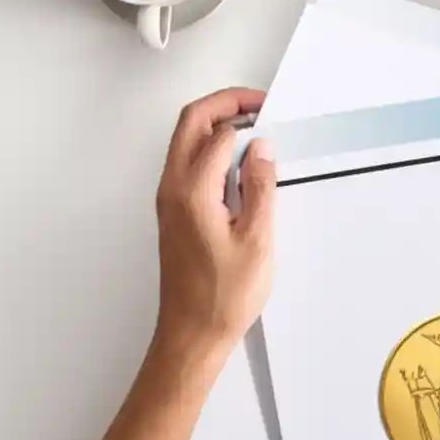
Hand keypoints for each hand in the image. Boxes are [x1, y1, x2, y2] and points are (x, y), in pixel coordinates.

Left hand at [153, 88, 275, 355]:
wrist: (192, 334)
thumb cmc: (221, 297)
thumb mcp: (257, 240)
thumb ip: (259, 188)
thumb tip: (260, 150)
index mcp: (192, 191)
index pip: (217, 131)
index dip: (246, 116)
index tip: (271, 117)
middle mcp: (172, 189)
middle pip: (190, 123)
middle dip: (224, 105)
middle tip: (256, 106)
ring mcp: (168, 201)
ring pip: (185, 142)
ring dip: (216, 128)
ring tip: (253, 135)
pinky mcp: (173, 214)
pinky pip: (187, 167)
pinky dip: (211, 153)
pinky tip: (238, 169)